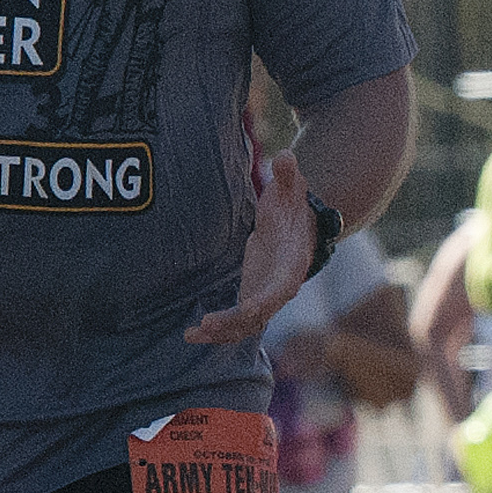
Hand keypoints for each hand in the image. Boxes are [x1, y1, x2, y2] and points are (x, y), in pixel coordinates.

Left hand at [187, 149, 315, 344]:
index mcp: (290, 268)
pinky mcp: (252, 298)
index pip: (279, 290)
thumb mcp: (290, 189)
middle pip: (259, 315)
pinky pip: (236, 322)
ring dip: (221, 333)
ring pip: (245, 325)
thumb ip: (288, 176)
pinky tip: (192, 334)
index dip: (264, 302)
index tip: (247, 310)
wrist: (299, 225)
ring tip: (191, 335)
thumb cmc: (292, 206)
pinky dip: (217, 331)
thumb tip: (287, 156)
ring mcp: (265, 297)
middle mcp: (280, 289)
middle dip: (233, 323)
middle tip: (205, 326)